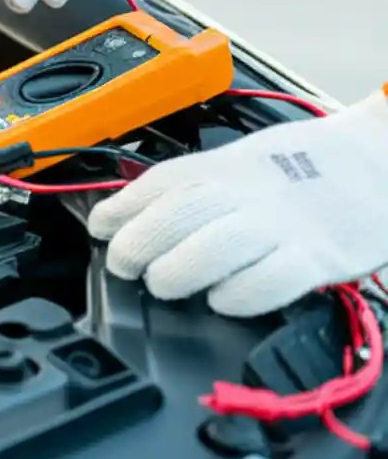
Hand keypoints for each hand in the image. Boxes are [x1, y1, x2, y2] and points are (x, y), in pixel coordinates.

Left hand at [88, 91, 387, 316]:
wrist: (379, 157)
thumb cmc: (302, 166)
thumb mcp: (238, 161)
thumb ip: (189, 185)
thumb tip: (126, 213)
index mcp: (224, 166)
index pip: (159, 183)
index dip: (120, 207)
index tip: (99, 228)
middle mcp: (248, 192)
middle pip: (178, 215)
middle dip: (138, 244)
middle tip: (126, 264)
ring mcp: (282, 225)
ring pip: (215, 248)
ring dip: (178, 271)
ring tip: (163, 284)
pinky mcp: (318, 257)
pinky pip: (272, 281)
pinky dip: (239, 295)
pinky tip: (222, 300)